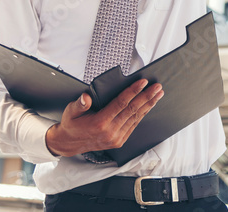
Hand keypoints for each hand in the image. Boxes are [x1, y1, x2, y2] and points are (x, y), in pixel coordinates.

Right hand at [45, 79, 162, 156]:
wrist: (69, 144)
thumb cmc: (72, 124)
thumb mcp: (71, 111)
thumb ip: (80, 104)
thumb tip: (86, 97)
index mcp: (99, 123)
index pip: (121, 104)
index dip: (133, 91)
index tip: (143, 82)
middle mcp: (110, 132)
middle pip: (132, 110)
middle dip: (147, 97)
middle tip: (157, 87)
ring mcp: (116, 138)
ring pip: (136, 118)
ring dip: (148, 105)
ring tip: (158, 94)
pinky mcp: (119, 141)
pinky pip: (134, 125)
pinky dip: (142, 114)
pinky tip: (148, 106)